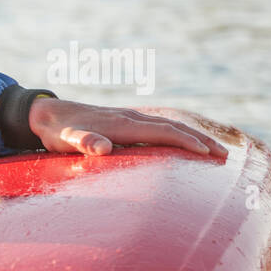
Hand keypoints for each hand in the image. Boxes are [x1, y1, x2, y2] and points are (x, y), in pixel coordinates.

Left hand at [29, 98, 228, 157]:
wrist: (45, 113)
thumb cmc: (56, 131)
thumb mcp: (66, 140)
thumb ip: (83, 142)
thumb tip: (102, 148)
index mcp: (123, 124)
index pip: (163, 133)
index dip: (186, 143)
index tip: (208, 155)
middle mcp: (131, 117)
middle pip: (174, 127)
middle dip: (201, 141)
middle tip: (225, 156)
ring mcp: (129, 118)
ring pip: (169, 125)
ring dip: (194, 136)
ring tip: (214, 151)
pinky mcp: (125, 121)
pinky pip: (159, 127)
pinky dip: (178, 133)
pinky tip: (183, 143)